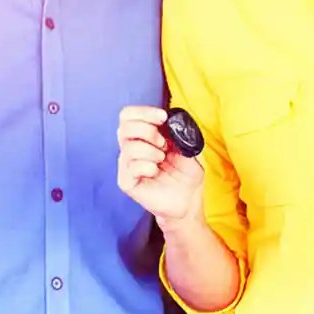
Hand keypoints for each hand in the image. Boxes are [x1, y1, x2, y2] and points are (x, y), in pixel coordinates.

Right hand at [116, 106, 203, 226]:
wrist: (188, 200)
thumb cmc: (186, 173)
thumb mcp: (189, 147)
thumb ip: (179, 132)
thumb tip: (170, 122)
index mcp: (142, 136)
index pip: (128, 115)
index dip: (144, 112)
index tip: (163, 117)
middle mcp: (130, 148)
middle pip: (124, 126)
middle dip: (148, 130)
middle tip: (164, 143)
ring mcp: (127, 165)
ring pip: (129, 147)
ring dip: (151, 151)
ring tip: (162, 160)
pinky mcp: (127, 182)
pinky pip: (131, 167)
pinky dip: (147, 166)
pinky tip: (155, 172)